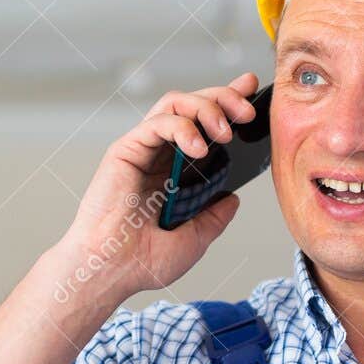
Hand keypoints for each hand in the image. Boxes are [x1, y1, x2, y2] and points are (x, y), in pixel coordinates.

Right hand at [58, 71, 259, 300]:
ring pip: (176, 102)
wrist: (112, 272)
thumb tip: (234, 198)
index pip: (203, 125)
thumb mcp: (195, 239)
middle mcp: (158, 155)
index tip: (252, 92)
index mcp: (175, 171)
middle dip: (225, 98)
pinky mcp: (127, 150)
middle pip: (193, 104)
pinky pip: (158, 122)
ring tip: (226, 132)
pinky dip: (183, 127)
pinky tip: (200, 148)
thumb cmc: (143, 261)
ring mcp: (142, 149)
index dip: (227, 103)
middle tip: (247, 113)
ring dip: (207, 108)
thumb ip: (215, 216)